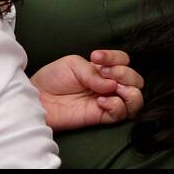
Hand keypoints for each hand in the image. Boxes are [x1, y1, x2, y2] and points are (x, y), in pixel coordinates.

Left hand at [29, 50, 144, 131]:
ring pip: (136, 99)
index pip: (124, 61)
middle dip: (125, 73)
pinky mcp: (100, 117)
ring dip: (128, 90)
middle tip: (105, 72)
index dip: (116, 58)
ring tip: (111, 87)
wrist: (37, 98)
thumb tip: (112, 84)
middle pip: (136, 80)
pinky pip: (121, 114)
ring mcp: (106, 101)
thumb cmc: (52, 79)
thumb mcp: (73, 65)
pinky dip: (116, 105)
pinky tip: (100, 101)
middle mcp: (108, 85)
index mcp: (103, 69)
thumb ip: (93, 72)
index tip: (96, 57)